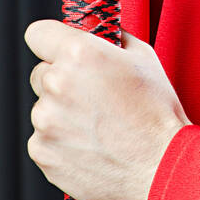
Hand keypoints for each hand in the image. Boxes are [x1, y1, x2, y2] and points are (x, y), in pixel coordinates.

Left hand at [25, 20, 190, 199]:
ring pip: (44, 108)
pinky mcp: (42, 152)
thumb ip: (113, 40)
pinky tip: (91, 145)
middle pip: (41, 73)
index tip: (59, 51)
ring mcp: (46, 121)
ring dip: (62, 114)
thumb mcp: (144, 58)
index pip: (38, 33)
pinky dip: (61, 142)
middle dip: (62, 81)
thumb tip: (100, 33)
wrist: (160, 166)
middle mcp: (56, 84)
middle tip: (93, 96)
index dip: (52, 41)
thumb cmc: (157, 114)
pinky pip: (44, 139)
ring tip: (98, 126)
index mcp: (79, 54)